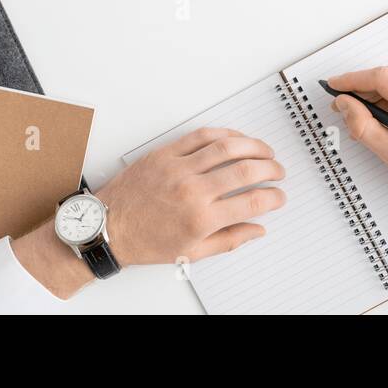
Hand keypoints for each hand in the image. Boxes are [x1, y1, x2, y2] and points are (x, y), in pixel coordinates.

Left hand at [12, 127, 285, 297]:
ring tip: (264, 150)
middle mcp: (193, 190)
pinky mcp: (165, 153)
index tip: (279, 196)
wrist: (107, 227)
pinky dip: (223, 134)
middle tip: (278, 170)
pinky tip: (235, 138)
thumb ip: (230, 240)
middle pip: (245, 170)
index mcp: (201, 218)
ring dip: (253, 146)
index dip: (273, 197)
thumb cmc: (145, 241)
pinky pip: (201, 136)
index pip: (252, 202)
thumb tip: (258, 229)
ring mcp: (178, 168)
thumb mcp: (191, 252)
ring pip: (227, 147)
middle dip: (270, 168)